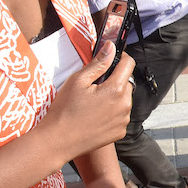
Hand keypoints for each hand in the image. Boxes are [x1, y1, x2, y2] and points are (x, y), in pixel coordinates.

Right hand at [39, 42, 134, 161]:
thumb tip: (111, 46)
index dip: (120, 57)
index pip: (129, 64)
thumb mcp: (78, 80)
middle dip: (114, 79)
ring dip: (114, 96)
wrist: (58, 141)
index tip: (110, 58)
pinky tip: (95, 115)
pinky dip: (112, 112)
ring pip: (124, 99)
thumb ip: (98, 63)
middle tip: (94, 85)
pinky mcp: (120, 132)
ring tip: (92, 102)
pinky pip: (120, 115)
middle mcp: (125, 105)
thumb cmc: (64, 109)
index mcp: (116, 90)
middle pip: (126, 83)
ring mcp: (123, 120)